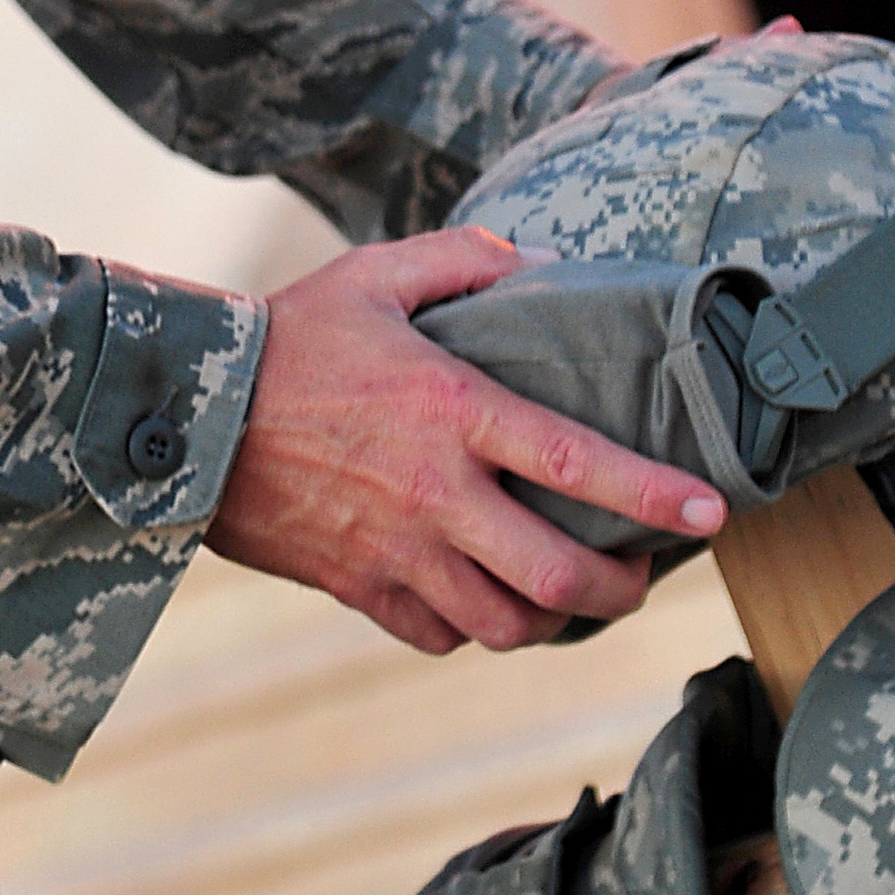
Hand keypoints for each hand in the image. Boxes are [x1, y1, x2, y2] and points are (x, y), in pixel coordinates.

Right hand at [209, 227, 726, 656]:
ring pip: (504, 625)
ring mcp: (396, 550)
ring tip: (566, 597)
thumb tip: (536, 263)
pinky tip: (480, 600)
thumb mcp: (376, 274)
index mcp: (453, 411)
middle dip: (619, 589)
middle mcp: (436, 493)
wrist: (183, 414)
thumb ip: (465, 259)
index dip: (656, 496)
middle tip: (637, 575)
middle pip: (558, 576)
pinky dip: (471, 629)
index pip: (579, 465)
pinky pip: (437, 635)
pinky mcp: (357, 586)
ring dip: (549, 620)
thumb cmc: (286, 337)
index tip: (711, 514)